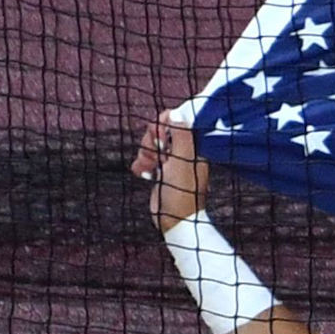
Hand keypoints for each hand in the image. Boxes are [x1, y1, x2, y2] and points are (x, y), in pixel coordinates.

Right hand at [142, 113, 210, 233]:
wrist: (175, 220)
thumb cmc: (183, 193)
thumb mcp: (183, 160)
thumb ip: (181, 135)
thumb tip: (177, 113)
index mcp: (193, 147)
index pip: (177, 122)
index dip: (164, 124)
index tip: (159, 133)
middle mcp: (183, 152)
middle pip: (161, 131)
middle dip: (152, 140)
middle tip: (156, 152)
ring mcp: (171, 162)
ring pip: (151, 145)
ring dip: (145, 153)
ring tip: (149, 165)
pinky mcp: (160, 172)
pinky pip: (146, 159)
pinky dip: (141, 164)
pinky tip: (142, 172)